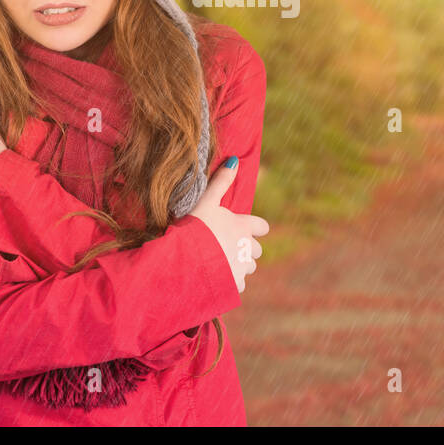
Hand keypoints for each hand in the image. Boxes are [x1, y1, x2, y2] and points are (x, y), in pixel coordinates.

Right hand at [189, 158, 269, 293]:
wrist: (181, 259)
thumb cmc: (192, 228)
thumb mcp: (205, 201)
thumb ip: (221, 182)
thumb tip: (235, 160)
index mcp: (243, 226)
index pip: (262, 227)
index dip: (254, 228)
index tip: (244, 228)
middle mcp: (247, 247)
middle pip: (257, 249)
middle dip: (246, 248)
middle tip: (226, 246)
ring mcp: (241, 267)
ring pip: (249, 267)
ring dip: (240, 264)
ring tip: (220, 261)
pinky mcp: (234, 284)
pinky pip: (239, 283)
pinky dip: (231, 281)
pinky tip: (217, 276)